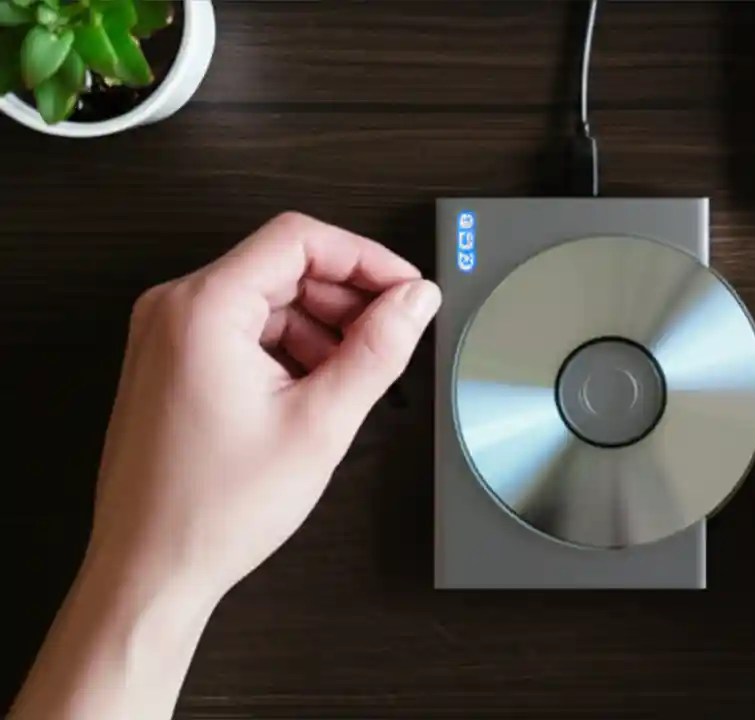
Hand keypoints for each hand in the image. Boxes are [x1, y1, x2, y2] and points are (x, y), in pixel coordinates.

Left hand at [11, 212, 439, 719]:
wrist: (151, 569)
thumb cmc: (213, 508)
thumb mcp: (321, 423)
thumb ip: (378, 350)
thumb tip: (415, 301)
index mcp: (203, 309)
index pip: (298, 239)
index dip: (365, 257)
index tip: (406, 288)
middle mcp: (174, 310)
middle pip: (283, 266)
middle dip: (347, 297)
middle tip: (394, 335)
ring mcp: (167, 337)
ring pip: (267, 300)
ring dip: (321, 328)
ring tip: (354, 378)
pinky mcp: (172, 365)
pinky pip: (244, 331)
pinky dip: (289, 349)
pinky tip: (316, 392)